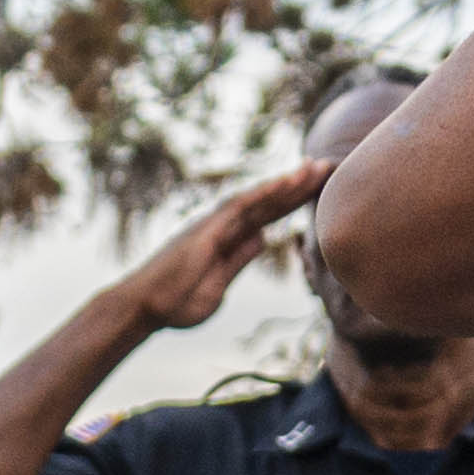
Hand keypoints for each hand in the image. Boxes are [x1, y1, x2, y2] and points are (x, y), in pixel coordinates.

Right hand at [120, 161, 334, 333]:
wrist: (145, 308)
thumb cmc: (177, 302)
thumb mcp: (220, 284)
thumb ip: (240, 260)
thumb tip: (261, 239)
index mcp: (230, 239)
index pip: (269, 215)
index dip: (294, 200)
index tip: (318, 186)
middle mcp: (223, 226)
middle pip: (268, 201)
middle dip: (298, 184)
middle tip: (328, 165)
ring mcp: (214, 225)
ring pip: (257, 198)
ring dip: (287, 183)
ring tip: (315, 167)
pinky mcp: (207, 230)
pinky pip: (239, 207)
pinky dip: (264, 193)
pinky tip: (286, 182)